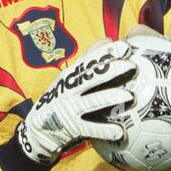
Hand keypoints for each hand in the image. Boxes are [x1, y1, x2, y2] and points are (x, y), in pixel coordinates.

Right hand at [17, 38, 136, 164]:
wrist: (38, 130)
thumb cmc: (61, 101)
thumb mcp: (70, 79)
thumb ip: (88, 62)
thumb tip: (108, 40)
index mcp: (70, 75)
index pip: (89, 61)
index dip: (106, 53)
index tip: (125, 47)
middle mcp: (69, 88)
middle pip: (90, 77)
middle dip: (110, 70)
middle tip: (131, 66)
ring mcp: (69, 108)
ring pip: (92, 101)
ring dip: (110, 98)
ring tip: (129, 96)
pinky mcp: (71, 127)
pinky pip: (91, 128)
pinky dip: (105, 130)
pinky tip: (120, 131)